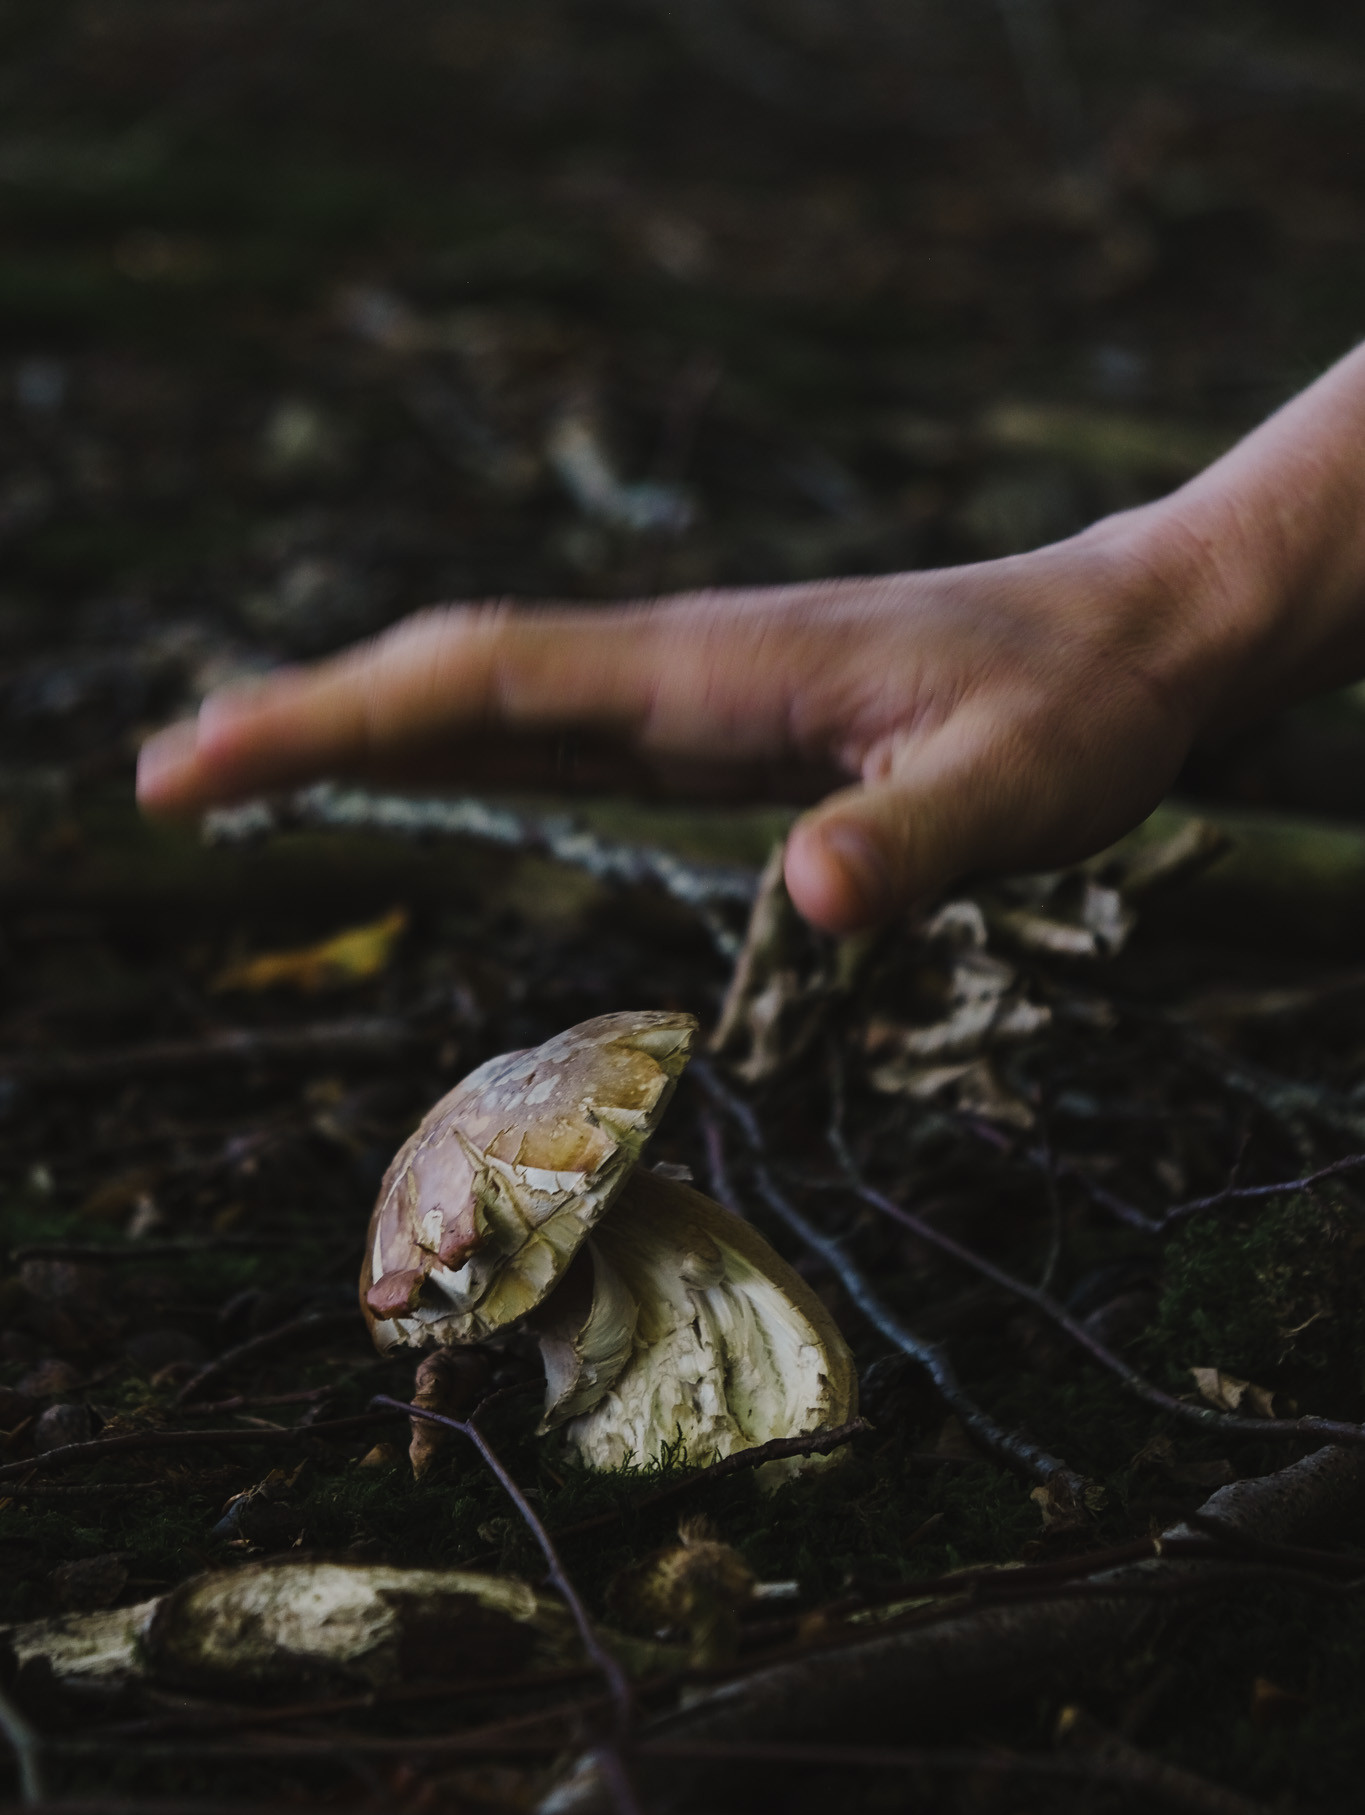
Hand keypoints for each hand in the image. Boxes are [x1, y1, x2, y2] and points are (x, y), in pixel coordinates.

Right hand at [138, 508, 1229, 932]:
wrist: (1121, 638)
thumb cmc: (1072, 713)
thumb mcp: (1020, 792)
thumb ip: (913, 843)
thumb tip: (807, 903)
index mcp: (707, 673)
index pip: (487, 679)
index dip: (340, 718)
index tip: (206, 758)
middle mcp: (667, 667)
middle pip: (448, 674)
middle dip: (301, 720)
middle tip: (160, 782)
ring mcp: (679, 688)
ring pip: (482, 691)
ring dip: (354, 722)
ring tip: (233, 771)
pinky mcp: (703, 718)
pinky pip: (542, 720)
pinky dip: (444, 737)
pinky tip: (406, 765)